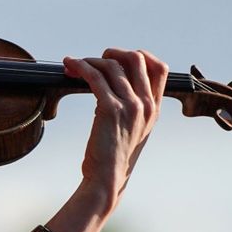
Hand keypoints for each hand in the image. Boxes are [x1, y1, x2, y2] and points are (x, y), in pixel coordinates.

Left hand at [63, 49, 168, 200]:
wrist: (107, 179)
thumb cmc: (113, 156)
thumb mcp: (132, 129)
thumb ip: (130, 107)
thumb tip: (110, 84)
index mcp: (154, 109)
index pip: (160, 68)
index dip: (140, 55)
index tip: (118, 58)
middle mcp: (146, 105)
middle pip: (137, 58)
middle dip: (113, 53)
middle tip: (94, 60)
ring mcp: (131, 106)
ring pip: (112, 65)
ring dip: (89, 60)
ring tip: (73, 65)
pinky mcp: (110, 109)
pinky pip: (95, 76)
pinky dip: (80, 66)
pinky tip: (70, 66)